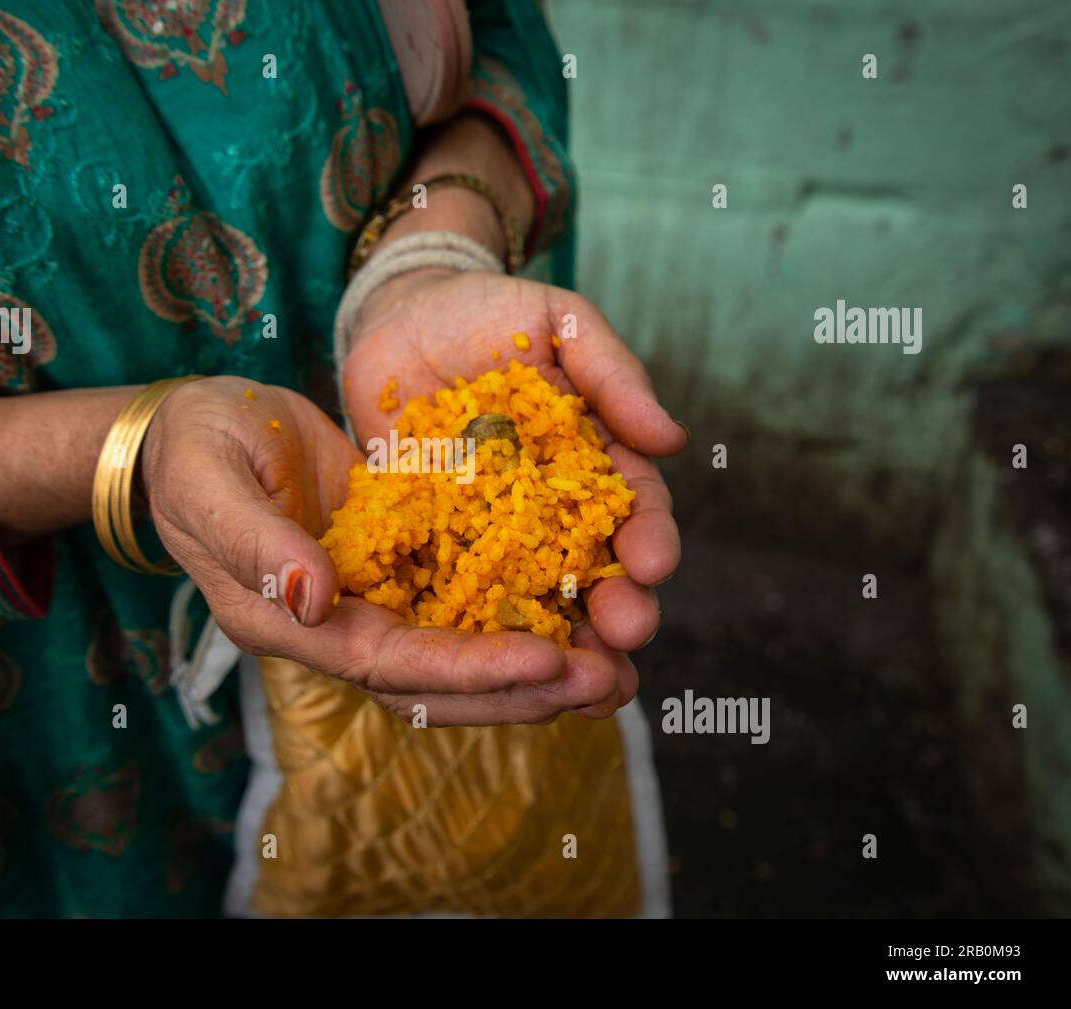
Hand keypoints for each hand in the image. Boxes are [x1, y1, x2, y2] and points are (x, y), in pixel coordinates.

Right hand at [140, 376, 627, 724]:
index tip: (547, 659)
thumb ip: (256, 543)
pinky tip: (579, 608)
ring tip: (615, 666)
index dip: (468, 669)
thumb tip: (314, 600)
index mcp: (289, 622)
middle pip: (439, 683)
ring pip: (461, 653)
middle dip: (523, 688)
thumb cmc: (192, 450)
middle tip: (608, 680)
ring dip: (535, 666)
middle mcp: (337, 628)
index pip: (388, 665)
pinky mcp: (397, 564)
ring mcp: (370, 600)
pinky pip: (463, 602)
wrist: (194, 433)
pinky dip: (519, 613)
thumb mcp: (209, 482)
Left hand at [344, 269, 688, 712]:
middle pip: (592, 566)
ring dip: (560, 638)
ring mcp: (491, 528)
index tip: (655, 564)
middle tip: (626, 635)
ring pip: (533, 594)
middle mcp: (549, 505)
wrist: (399, 312)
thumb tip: (673, 440)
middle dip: (616, 605)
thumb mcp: (559, 321)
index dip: (649, 536)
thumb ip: (612, 375)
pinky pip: (455, 588)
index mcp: (592, 459)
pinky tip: (489, 667)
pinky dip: (477, 631)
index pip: (633, 506)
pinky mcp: (433, 539)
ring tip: (579, 679)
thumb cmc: (487, 309)